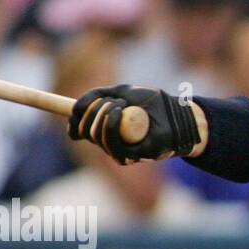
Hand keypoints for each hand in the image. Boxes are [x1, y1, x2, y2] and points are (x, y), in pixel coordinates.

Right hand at [68, 84, 200, 164]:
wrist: (175, 114)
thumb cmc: (151, 103)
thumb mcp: (119, 92)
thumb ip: (95, 97)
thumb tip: (73, 110)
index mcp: (105, 128)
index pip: (79, 130)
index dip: (73, 121)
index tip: (73, 110)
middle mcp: (110, 142)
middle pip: (85, 131)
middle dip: (92, 111)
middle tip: (111, 100)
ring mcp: (120, 151)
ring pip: (96, 136)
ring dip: (104, 114)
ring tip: (121, 104)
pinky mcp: (131, 156)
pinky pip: (111, 143)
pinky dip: (111, 124)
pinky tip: (120, 111)